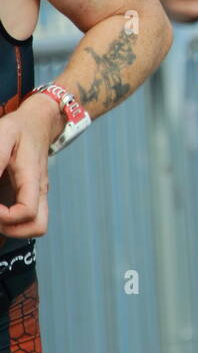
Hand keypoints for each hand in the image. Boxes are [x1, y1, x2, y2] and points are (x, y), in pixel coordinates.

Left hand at [0, 94, 60, 240]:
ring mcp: (37, 194)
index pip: (27, 212)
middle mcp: (39, 190)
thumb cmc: (20, 128)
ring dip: (15, 228)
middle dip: (12, 230)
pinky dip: (14, 221)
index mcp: (32, 178)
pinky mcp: (32, 194)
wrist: (38, 122)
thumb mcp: (3, 135)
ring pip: (36, 226)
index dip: (5, 217)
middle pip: (38, 226)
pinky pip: (29, 218)